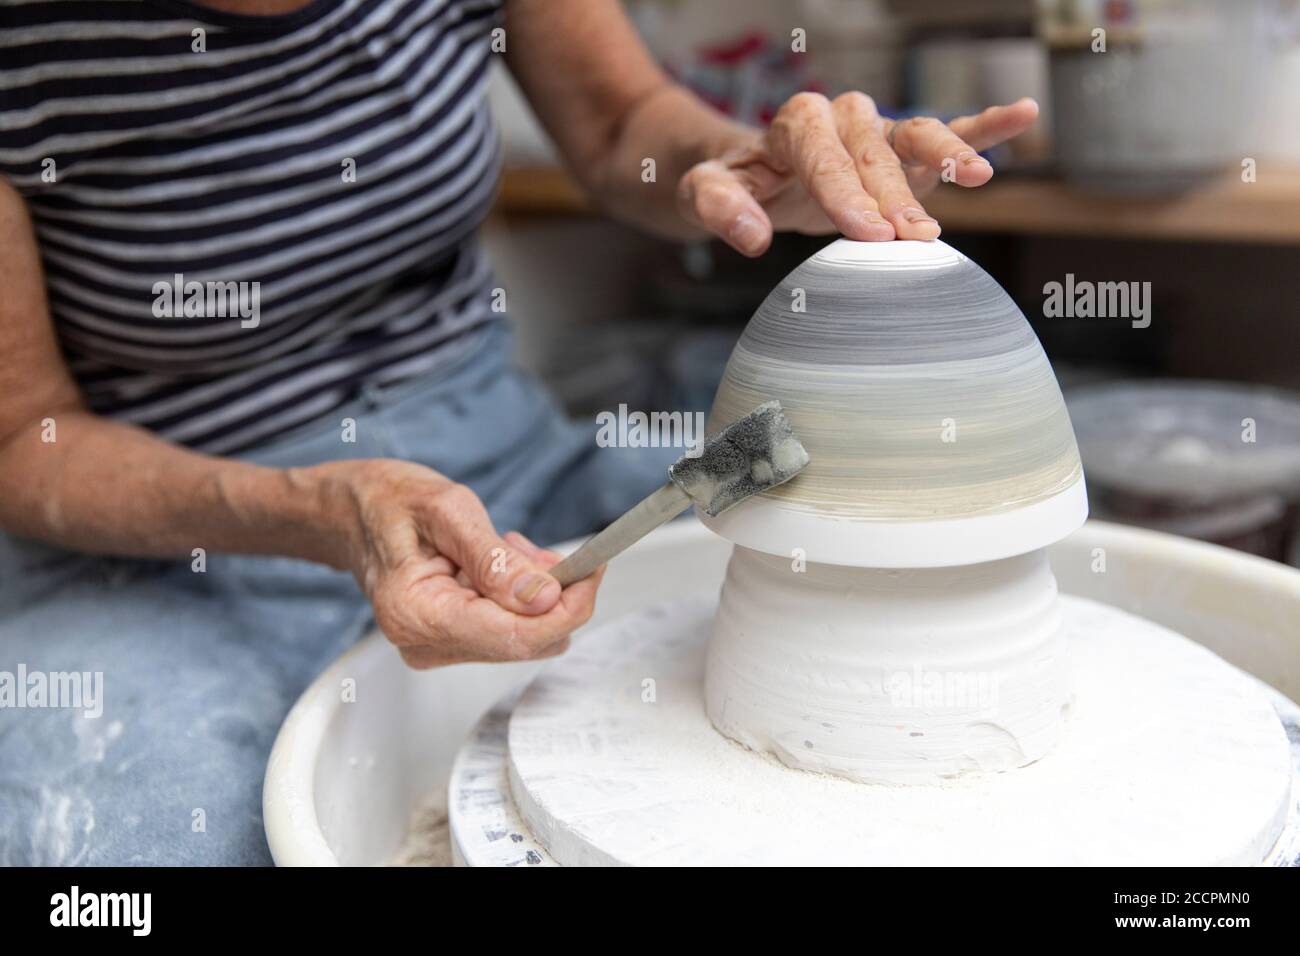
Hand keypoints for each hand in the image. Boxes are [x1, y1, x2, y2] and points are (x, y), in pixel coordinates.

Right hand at [320, 460, 601, 668]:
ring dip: (535, 593)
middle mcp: (425, 644)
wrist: (352, 510)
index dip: (567, 609)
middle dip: (555, 597)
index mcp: (418, 615)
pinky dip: (519, 596)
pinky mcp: (449, 641)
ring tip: (510, 547)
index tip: (593, 571)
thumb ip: (496, 561)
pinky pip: (506, 628)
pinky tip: (501, 563)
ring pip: (521, 636)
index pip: (516, 637)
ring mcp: (436, 648)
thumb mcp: (447, 511)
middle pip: (524, 641)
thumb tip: (545, 598)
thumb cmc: (389, 502)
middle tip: (554, 550)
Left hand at [677, 92, 1038, 254]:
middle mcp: (841, 119)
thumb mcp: (704, 192)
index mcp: (795, 125)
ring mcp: (877, 134)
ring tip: (975, 179)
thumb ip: (719, 208)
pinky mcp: (902, 152)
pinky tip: (1022, 115)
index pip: (822, 155)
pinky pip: (947, 132)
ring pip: (914, 135)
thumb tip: (751, 239)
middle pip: (872, 153)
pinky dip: (982, 126)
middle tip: (912, 238)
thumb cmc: (732, 183)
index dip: (844, 192)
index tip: (865, 232)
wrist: (751, 171)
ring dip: (943, 156)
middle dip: (894, 193)